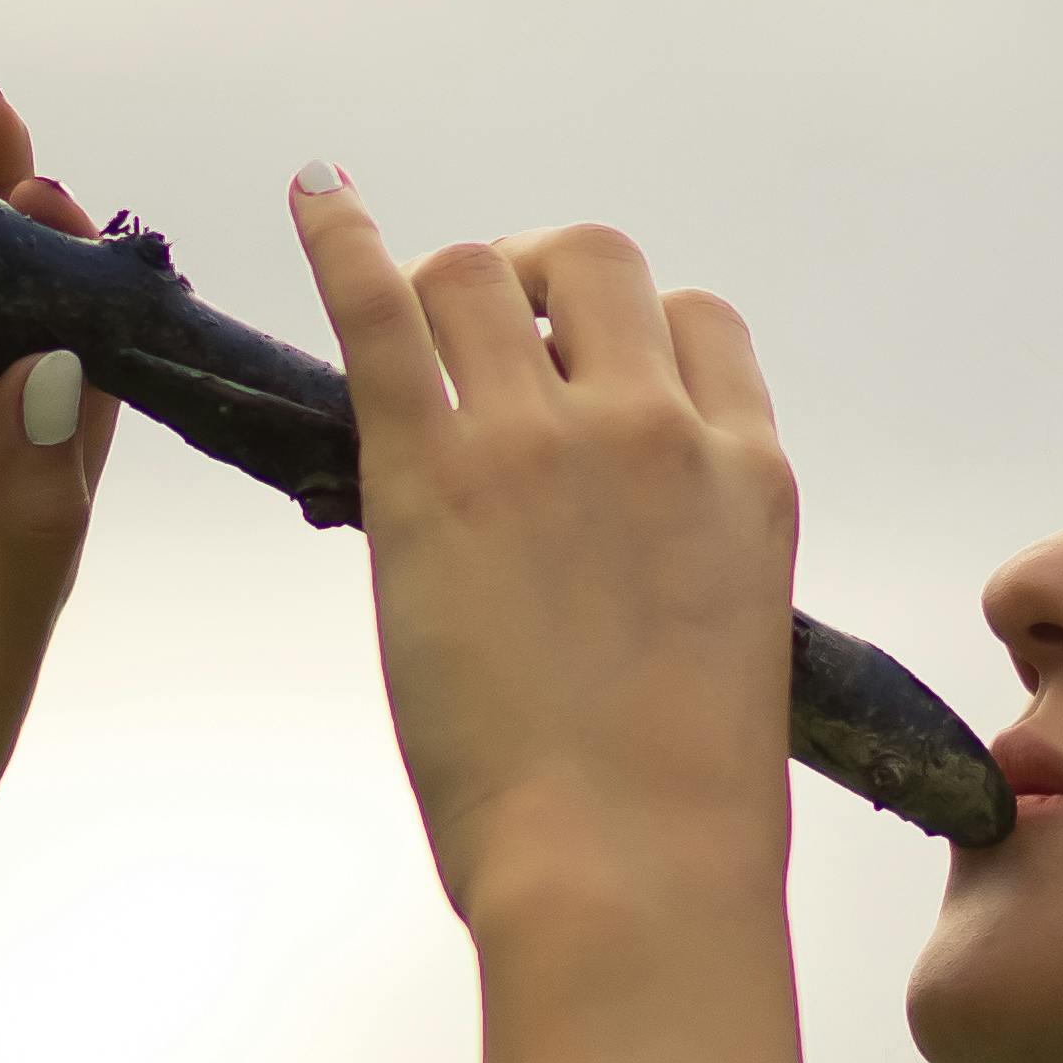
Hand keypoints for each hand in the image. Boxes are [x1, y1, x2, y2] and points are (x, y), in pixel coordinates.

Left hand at [289, 181, 796, 947]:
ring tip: (408, 334)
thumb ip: (688, 559)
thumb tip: (619, 555)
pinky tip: (315, 194)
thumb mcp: (731, 644)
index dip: (634, 333)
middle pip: (594, 263)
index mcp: (747, 473)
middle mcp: (654, 426)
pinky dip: (341, 235)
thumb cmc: (679, 805)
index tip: (589, 368)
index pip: (701, 322)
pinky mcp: (433, 470)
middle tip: (491, 336)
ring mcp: (542, 438)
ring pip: (479, 275)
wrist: (629, 867)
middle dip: (538, 281)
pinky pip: (378, 308)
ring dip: (442, 289)